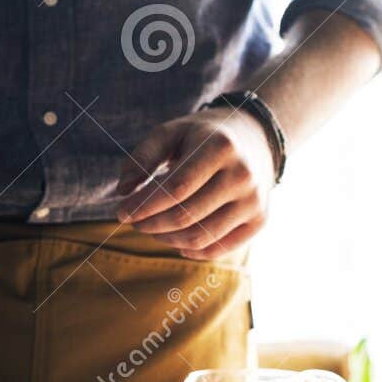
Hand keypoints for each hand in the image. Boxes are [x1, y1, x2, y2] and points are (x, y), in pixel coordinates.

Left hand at [114, 107, 276, 259]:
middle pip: (185, 216)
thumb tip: (124, 191)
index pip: (176, 188)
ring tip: (152, 227)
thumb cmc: (200, 137)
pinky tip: (175, 237)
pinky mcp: (259, 220)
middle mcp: (243, 175)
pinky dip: (189, 249)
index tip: (121, 212)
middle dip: (150, 224)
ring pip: (199, 238)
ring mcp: (254, 200)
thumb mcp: (170, 132)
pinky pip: (217, 249)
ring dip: (166, 238)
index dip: (144, 205)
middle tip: (134, 221)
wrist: (253, 139)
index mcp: (221, 146)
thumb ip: (142, 157)